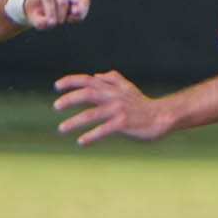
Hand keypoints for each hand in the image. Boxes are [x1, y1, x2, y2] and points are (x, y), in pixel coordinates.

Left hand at [22, 0, 89, 29]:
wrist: (40, 10)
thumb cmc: (37, 14)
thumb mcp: (34, 19)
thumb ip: (40, 22)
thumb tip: (51, 23)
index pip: (49, 0)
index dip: (50, 13)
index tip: (51, 23)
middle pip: (62, 2)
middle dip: (60, 16)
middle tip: (56, 23)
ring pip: (76, 0)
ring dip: (74, 14)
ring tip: (69, 20)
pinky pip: (85, 2)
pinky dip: (82, 12)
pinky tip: (74, 19)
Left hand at [52, 70, 168, 145]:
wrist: (162, 116)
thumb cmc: (143, 104)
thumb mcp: (128, 88)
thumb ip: (113, 80)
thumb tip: (97, 75)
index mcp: (112, 88)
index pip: (88, 80)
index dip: (71, 81)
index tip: (56, 86)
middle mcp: (113, 96)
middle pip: (87, 94)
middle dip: (69, 99)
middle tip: (56, 107)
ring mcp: (118, 110)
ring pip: (91, 114)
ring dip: (74, 121)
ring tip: (61, 128)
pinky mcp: (123, 124)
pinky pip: (103, 130)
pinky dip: (91, 136)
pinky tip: (81, 142)